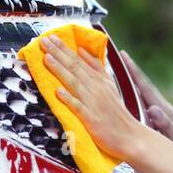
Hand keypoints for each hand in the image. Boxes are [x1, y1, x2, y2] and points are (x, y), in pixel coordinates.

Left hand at [41, 34, 141, 161]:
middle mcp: (96, 88)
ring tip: (47, 58)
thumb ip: (95, 67)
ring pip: (74, 83)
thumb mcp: (108, 85)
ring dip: (60, 70)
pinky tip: (58, 91)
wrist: (129, 135)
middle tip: (44, 41)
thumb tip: (81, 50)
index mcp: (99, 79)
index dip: (64, 48)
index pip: (79, 60)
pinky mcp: (91, 119)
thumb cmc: (115, 112)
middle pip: (75, 67)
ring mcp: (93, 102)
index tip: (51, 37)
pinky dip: (68, 99)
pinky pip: (78, 107)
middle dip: (58, 53)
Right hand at [117, 50, 172, 157]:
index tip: (123, 55)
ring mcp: (161, 114)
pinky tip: (127, 99)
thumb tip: (152, 108)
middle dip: (129, 72)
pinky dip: (133, 98)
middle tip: (116, 58)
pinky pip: (142, 106)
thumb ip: (164, 123)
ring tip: (116, 74)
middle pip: (141, 86)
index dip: (133, 71)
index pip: (144, 86)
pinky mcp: (160, 122)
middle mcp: (161, 108)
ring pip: (141, 95)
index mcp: (162, 109)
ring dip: (129, 84)